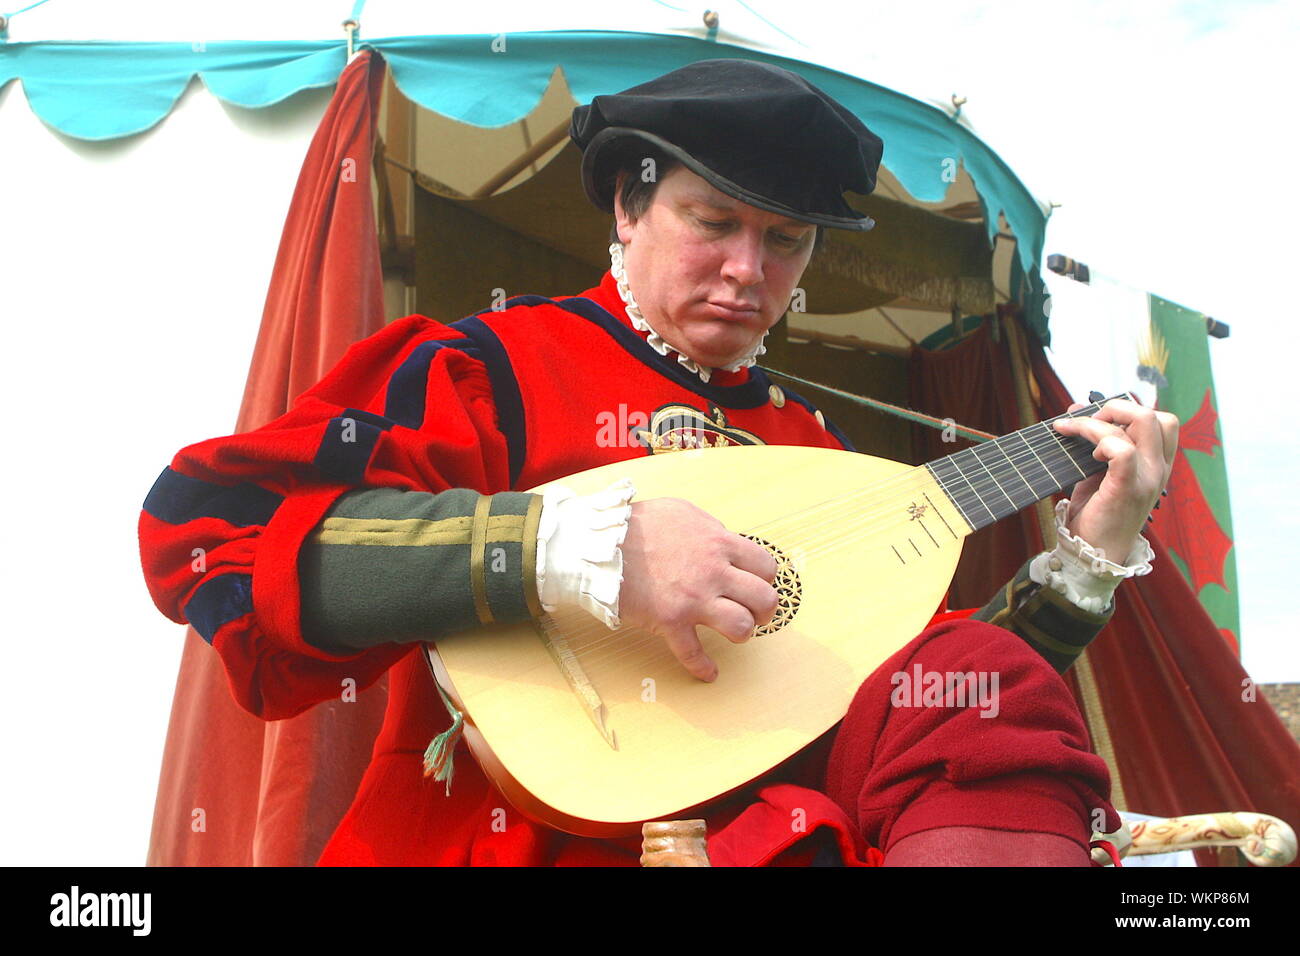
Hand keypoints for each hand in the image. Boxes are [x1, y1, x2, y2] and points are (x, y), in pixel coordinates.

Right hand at [618, 498, 778, 680]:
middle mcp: (712, 572)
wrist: (600, 544)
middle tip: (754, 613)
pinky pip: (693, 653)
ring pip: (741, 627)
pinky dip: (704, 668)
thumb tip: (724, 540)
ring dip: (742, 633)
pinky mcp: (670, 621)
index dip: (765, 579)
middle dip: (764, 611)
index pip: (765, 565)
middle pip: (764, 598)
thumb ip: (709, 527)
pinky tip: (709, 673)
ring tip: (733, 633)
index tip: (756, 585)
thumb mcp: (682, 512)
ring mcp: (693, 599)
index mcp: (718, 543)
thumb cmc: (638, 525)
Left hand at [1050, 398, 1179, 561]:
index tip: (1096, 416)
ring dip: (1098, 421)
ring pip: (1141, 423)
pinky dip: (1100, 440)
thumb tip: (1075, 411)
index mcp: (1157, 465)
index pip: (1162, 421)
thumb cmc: (1096, 512)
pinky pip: (1122, 450)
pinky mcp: (1128, 488)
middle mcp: (1159, 469)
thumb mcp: (1098, 472)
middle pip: (1154, 416)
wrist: (1094, 552)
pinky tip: (1088, 453)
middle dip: (1115, 407)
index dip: (1129, 409)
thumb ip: (1096, 444)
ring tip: (1074, 432)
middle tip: (1087, 420)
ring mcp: (1148, 478)